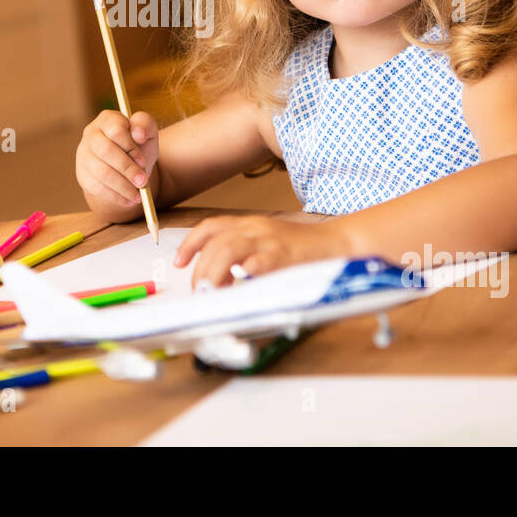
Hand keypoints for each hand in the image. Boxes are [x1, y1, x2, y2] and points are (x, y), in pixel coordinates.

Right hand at [75, 110, 158, 215]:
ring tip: (138, 194)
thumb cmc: (139, 146)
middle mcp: (91, 134)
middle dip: (127, 169)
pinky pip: (96, 187)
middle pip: (105, 151)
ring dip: (123, 186)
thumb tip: (138, 133)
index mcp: (107, 119)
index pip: (115, 130)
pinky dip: (115, 196)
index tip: (143, 161)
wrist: (128, 168)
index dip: (130, 147)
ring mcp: (83, 154)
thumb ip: (145, 125)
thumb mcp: (148, 133)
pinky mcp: (82, 174)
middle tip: (143, 182)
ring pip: (101, 172)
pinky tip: (128, 200)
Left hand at [174, 213, 347, 288]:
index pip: (211, 226)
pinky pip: (254, 265)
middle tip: (200, 290)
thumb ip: (244, 253)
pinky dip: (239, 278)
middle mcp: (256, 228)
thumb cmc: (302, 249)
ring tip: (211, 292)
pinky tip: (235, 291)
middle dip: (200, 268)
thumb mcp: (268, 242)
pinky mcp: (283, 257)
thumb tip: (218, 277)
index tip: (178, 262)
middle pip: (215, 242)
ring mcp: (269, 241)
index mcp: (250, 223)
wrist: (337, 243)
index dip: (190, 243)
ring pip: (227, 250)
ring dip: (213, 273)